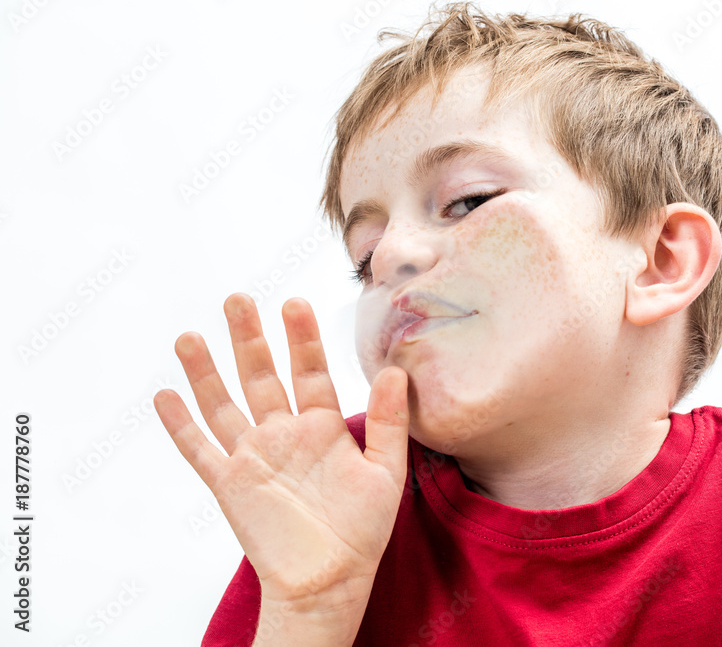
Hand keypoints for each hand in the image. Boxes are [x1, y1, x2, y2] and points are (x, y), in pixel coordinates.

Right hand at [154, 294, 409, 613]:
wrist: (330, 581)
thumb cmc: (363, 530)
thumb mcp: (385, 471)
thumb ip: (388, 421)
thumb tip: (397, 370)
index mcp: (323, 427)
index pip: (311, 372)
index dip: (302, 339)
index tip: (294, 303)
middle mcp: (285, 434)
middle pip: (262, 377)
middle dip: (250, 339)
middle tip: (237, 299)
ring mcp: (254, 457)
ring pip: (225, 405)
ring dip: (207, 372)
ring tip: (191, 336)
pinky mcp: (230, 484)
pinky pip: (200, 451)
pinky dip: (181, 425)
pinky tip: (165, 395)